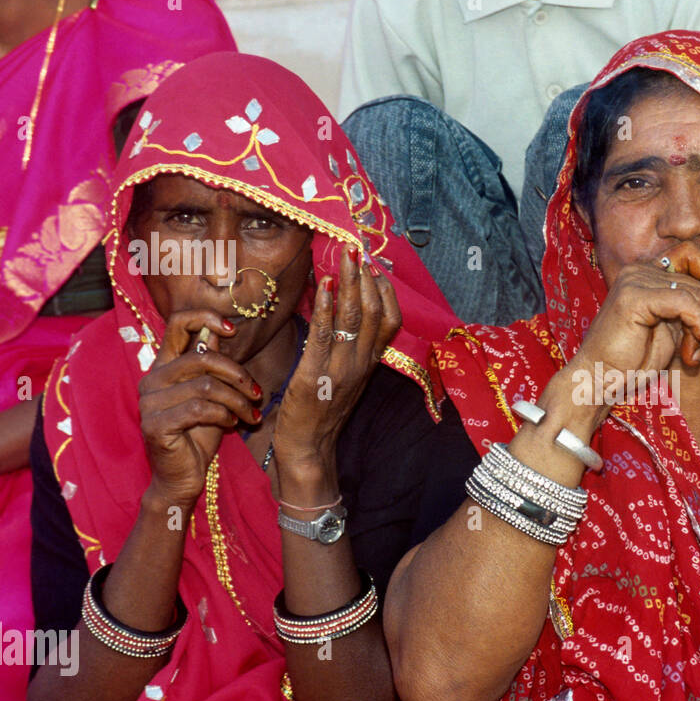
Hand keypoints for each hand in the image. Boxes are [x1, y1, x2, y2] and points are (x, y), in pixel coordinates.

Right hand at [139, 310, 260, 506]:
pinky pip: (200, 409)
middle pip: (201, 357)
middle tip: (258, 393)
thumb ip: (212, 365)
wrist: (183, 476)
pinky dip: (224, 415)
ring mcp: (150, 402)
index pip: (177, 324)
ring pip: (206, 386)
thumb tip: (221, 331)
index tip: (233, 330)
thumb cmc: (200, 434)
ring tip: (250, 415)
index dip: (205, 318)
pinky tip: (233, 424)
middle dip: (239, 375)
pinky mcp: (155, 425)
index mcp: (164, 366)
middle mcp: (152, 379)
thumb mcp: (212, 395)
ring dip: (238, 401)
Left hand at [271, 246, 401, 471]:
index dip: (385, 292)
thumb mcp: (344, 379)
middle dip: (366, 279)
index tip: (373, 267)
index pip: (391, 322)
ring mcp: (340, 370)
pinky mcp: (314, 375)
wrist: (308, 450)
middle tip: (357, 251)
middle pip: (375, 313)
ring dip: (350, 284)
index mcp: (369, 365)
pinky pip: (325, 335)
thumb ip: (348, 351)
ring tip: (345, 258)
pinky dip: (326, 307)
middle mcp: (361, 365)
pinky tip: (324, 285)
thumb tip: (342, 316)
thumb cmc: (320, 413)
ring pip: (354, 319)